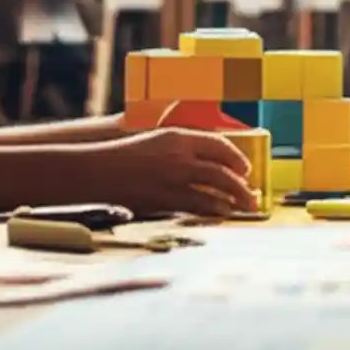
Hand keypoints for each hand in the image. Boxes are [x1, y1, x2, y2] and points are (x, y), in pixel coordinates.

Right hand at [103, 128, 256, 218]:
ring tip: (242, 206)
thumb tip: (210, 160)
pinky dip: (212, 210)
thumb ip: (183, 147)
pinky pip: (195, 207)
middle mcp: (178, 157)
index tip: (245, 169)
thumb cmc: (126, 154)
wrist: (97, 171)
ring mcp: (172, 180)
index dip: (237, 158)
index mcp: (178, 137)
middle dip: (241, 186)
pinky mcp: (163, 200)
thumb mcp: (157, 140)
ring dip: (231, 201)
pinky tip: (221, 212)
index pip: (219, 145)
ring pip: (212, 193)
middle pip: (222, 172)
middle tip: (252, 194)